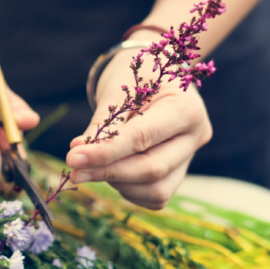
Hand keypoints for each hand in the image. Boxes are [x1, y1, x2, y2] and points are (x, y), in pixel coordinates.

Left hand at [65, 43, 211, 209]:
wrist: (155, 73)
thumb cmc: (135, 74)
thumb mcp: (117, 89)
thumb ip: (101, 124)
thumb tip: (78, 155)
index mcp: (187, 108)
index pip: (142, 138)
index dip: (105, 153)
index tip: (73, 158)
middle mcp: (196, 136)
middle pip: (152, 170)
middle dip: (108, 173)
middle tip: (73, 171)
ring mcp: (190, 157)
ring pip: (156, 190)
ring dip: (117, 182)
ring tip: (94, 163)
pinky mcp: (179, 172)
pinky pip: (154, 196)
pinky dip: (128, 190)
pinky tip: (110, 170)